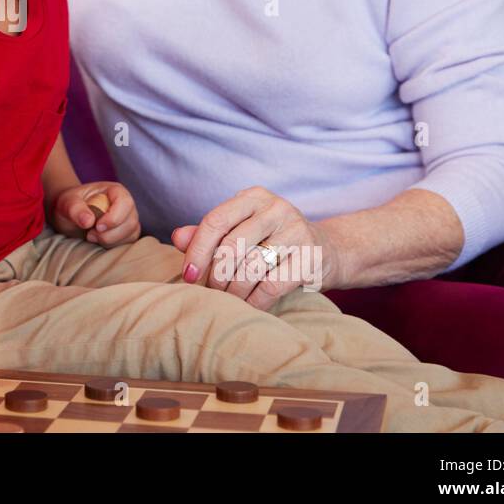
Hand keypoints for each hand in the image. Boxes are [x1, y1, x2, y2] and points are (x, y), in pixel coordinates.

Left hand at [52, 182, 140, 246]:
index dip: (114, 217)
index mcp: (114, 191)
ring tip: (91, 236)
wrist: (69, 216)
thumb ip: (75, 209)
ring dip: (110, 241)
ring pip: (131, 234)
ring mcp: (127, 220)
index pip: (125, 202)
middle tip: (90, 234)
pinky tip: (98, 242)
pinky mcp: (126, 234)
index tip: (97, 226)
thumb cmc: (70, 205)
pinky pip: (127, 243)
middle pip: (130, 222)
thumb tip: (88, 221)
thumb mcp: (66, 202)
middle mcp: (125, 205)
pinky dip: (112, 246)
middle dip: (110, 233)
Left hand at [170, 186, 339, 311]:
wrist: (327, 250)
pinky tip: (248, 305)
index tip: (188, 275)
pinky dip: (254, 301)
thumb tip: (177, 237)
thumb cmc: (271, 241)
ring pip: (250, 268)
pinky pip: (272, 286)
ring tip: (228, 299)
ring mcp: (297, 231)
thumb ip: (209, 233)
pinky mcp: (311, 257)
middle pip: (231, 246)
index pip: (215, 221)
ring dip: (233, 291)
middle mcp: (276, 209)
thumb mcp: (241, 230)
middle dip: (215, 275)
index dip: (197, 251)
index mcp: (253, 197)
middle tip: (210, 291)